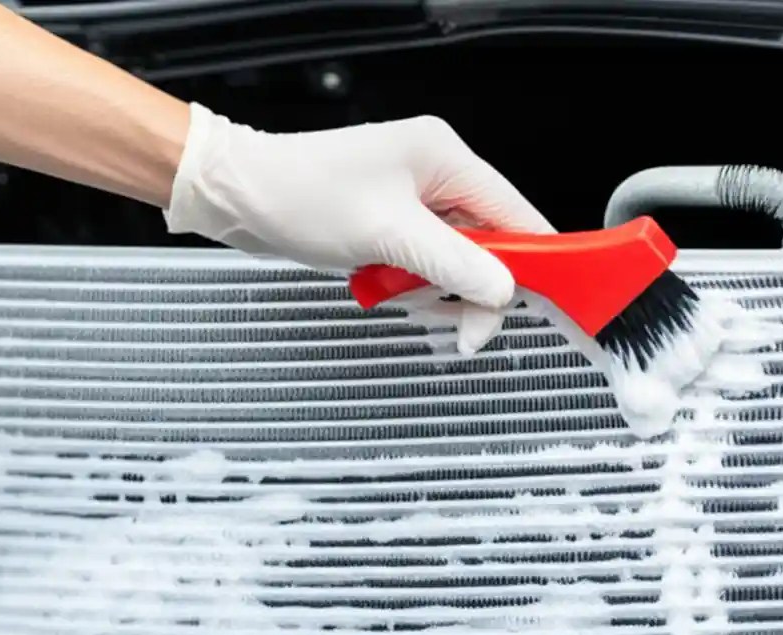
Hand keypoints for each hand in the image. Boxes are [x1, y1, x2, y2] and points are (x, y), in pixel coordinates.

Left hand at [164, 103, 554, 354]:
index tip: (542, 306)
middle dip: (472, 286)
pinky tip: (381, 284)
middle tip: (463, 329)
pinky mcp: (389, 220)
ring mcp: (411, 197)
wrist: (239, 196)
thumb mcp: (388, 235)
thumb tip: (506, 290)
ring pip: (454, 258)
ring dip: (433, 287)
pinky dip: (409, 283)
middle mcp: (435, 171)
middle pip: (489, 241)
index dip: (533, 263)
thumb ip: (455, 263)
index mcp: (445, 157)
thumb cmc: (301, 196)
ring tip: (395, 287)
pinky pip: (421, 262)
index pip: (516, 213)